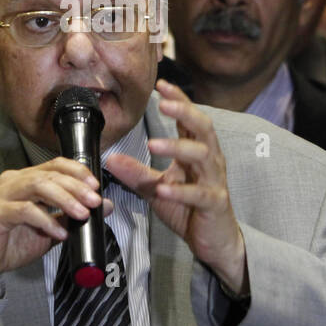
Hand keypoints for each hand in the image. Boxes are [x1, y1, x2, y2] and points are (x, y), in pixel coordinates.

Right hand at [0, 158, 110, 293]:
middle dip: (75, 186)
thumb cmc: (13, 242)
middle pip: (49, 174)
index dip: (77, 171)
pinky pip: (25, 211)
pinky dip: (46, 220)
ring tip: (81, 213)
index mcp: (26, 180)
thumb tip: (104, 206)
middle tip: (93, 201)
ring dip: (64, 198)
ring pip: (37, 185)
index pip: (55, 165)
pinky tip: (59, 232)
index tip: (95, 185)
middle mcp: (13, 182)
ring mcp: (2, 195)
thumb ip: (73, 216)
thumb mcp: (51, 228)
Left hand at [105, 79, 248, 294]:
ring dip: (177, 147)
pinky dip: (181, 190)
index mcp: (197, 151)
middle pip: (203, 128)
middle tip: (162, 103)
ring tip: (153, 144)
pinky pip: (201, 194)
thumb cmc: (189, 209)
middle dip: (184, 112)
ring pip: (203, 155)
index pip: (190, 118)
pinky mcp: (215, 204)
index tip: (161, 84)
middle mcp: (210, 160)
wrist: (214, 241)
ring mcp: (215, 181)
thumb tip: (109, 157)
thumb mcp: (157, 188)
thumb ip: (136, 172)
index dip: (178, 100)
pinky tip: (163, 188)